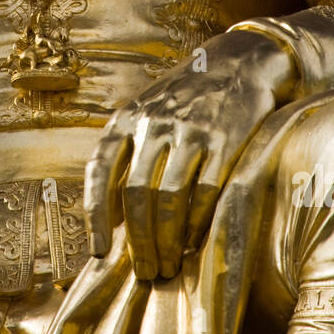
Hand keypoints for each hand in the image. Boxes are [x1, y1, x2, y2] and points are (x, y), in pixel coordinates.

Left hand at [84, 30, 296, 280]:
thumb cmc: (184, 100)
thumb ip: (126, 157)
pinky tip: (196, 243)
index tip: (99, 252)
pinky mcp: (226, 139)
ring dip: (167, 240)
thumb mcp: (145, 115)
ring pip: (170, 198)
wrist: (237, 62)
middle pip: (137, 195)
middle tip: (146, 271)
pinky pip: (207, 191)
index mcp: (126, 119)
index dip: (96, 217)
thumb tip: (109, 219)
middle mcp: (154, 123)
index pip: (100, 172)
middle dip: (139, 241)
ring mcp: (191, 130)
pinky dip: (199, 223)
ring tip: (169, 265)